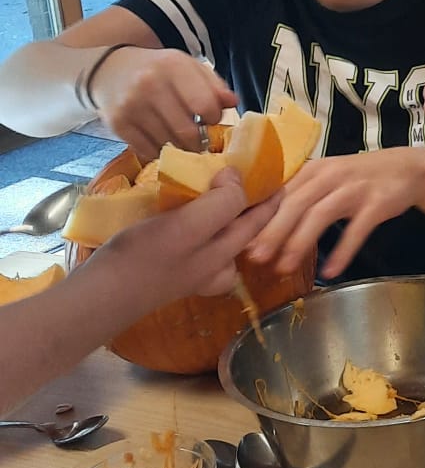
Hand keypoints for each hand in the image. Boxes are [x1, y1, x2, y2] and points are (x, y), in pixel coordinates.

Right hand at [88, 48, 236, 161]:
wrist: (110, 70)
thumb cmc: (158, 70)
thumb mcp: (187, 67)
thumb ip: (213, 85)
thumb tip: (233, 103)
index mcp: (173, 65)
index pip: (205, 105)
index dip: (214, 118)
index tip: (210, 118)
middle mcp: (150, 83)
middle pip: (187, 132)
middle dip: (199, 141)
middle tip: (199, 138)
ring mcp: (131, 105)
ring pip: (168, 144)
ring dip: (179, 147)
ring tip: (178, 136)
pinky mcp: (118, 124)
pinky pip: (149, 151)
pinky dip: (159, 150)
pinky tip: (159, 137)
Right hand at [103, 169, 274, 307]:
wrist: (102, 295)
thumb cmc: (145, 259)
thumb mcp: (188, 227)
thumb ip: (221, 204)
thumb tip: (237, 178)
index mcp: (225, 253)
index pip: (257, 220)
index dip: (271, 197)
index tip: (280, 172)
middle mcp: (214, 265)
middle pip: (242, 231)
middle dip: (251, 206)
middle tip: (252, 178)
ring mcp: (191, 270)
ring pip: (220, 239)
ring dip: (225, 216)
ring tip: (221, 192)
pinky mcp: (167, 267)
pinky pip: (193, 241)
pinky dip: (195, 224)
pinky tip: (182, 212)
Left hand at [246, 152, 418, 278]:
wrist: (406, 170)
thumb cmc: (357, 178)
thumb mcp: (325, 178)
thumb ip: (297, 194)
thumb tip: (259, 225)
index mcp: (311, 170)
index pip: (279, 192)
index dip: (258, 215)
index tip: (238, 238)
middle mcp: (329, 176)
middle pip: (295, 203)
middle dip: (273, 231)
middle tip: (255, 257)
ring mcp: (354, 189)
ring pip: (320, 215)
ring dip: (300, 242)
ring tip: (284, 267)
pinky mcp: (377, 204)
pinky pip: (357, 230)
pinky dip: (343, 250)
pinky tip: (331, 271)